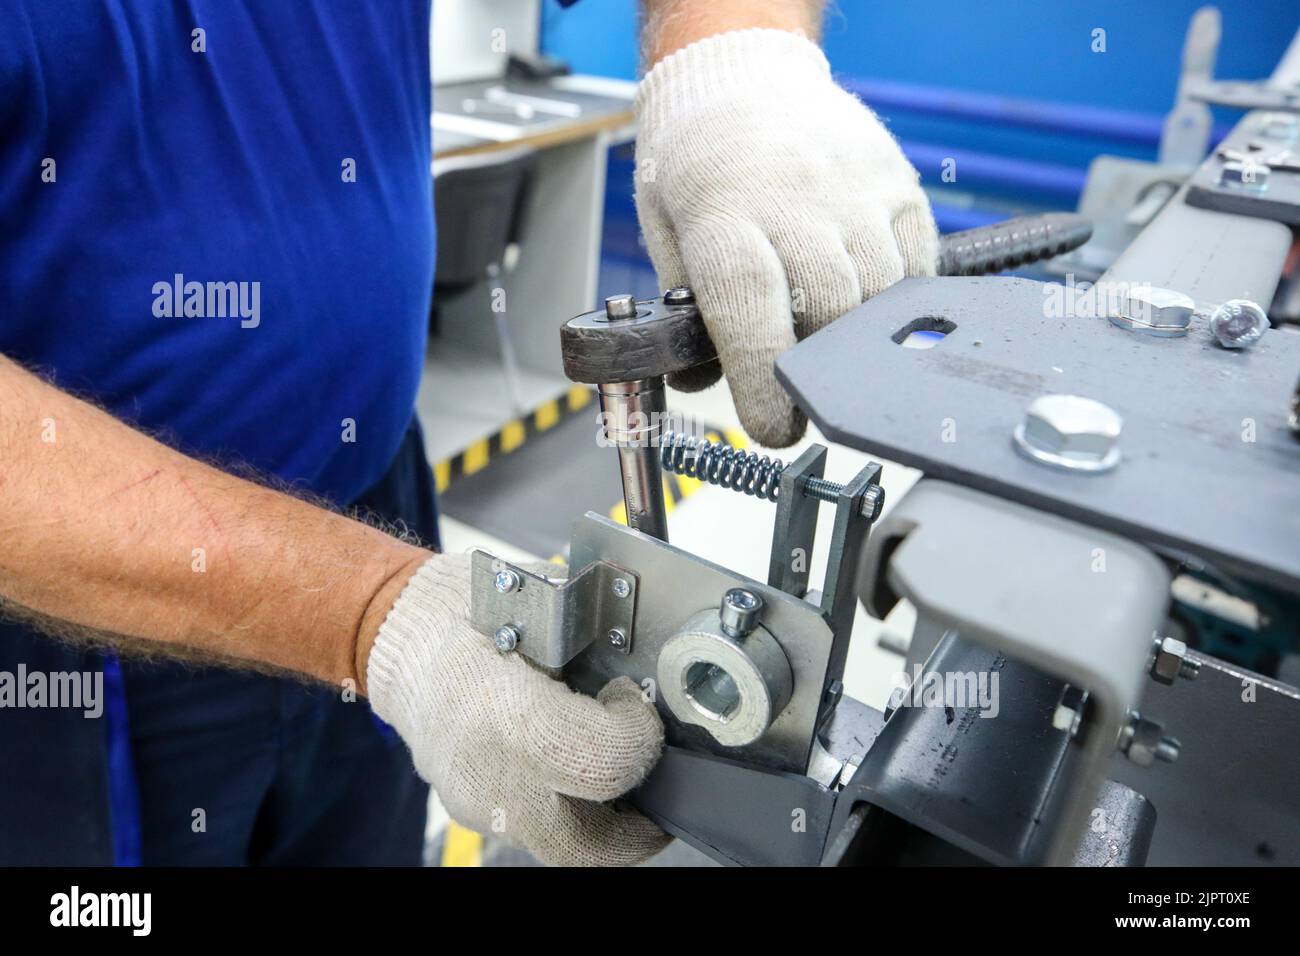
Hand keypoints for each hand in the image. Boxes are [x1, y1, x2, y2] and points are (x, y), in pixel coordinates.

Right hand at [365, 553, 669, 865]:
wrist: (398, 634)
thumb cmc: (469, 611)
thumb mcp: (544, 611)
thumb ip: (599, 649)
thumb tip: (650, 673)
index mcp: (511, 717)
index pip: (607, 763)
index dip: (641, 738)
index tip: (637, 709)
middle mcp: (491, 775)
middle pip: (590, 844)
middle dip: (637, 827)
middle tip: (653, 786)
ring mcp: (478, 803)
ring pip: (562, 842)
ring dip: (600, 816)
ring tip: (616, 769)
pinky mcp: (472, 813)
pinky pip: (533, 826)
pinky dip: (562, 804)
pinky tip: (570, 764)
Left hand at [635, 28, 937, 446]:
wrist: (740, 74)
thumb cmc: (698, 160)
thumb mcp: (667, 230)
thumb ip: (686, 308)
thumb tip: (704, 382)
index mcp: (722, 215)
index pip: (752, 313)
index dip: (766, 383)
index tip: (775, 427)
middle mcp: (793, 199)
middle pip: (829, 312)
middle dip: (817, 370)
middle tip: (800, 392)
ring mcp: (853, 190)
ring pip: (878, 294)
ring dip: (856, 337)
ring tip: (827, 340)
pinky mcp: (896, 183)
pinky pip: (913, 264)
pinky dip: (894, 298)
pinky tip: (863, 302)